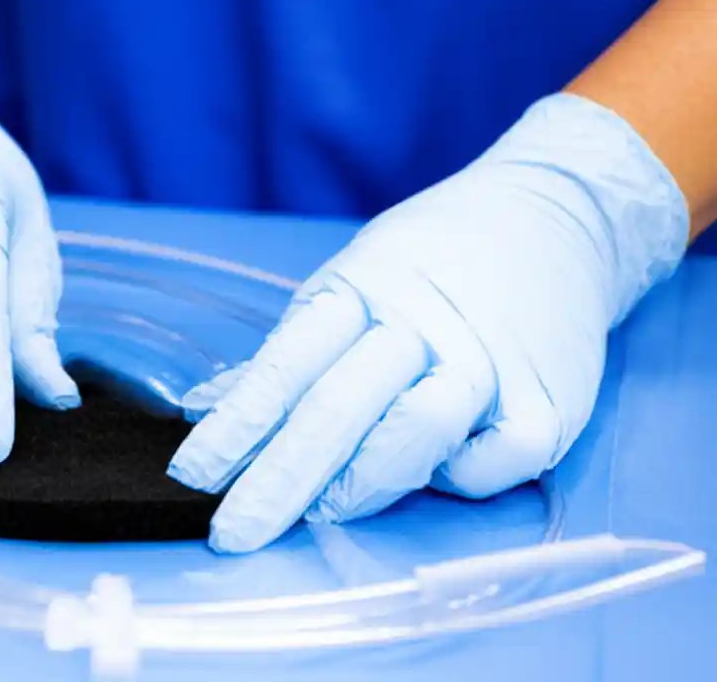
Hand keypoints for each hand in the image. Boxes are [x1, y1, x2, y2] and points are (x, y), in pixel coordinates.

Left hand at [170, 94, 688, 552]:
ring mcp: (490, 361)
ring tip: (326, 511)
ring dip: (361, 483)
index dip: (236, 425)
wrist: (559, 217)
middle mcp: (423, 322)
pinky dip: (459, 478)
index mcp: (362, 287)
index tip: (192, 475)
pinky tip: (438, 472)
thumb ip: (286, 355)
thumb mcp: (349, 283)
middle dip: (279, 481)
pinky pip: (495, 462)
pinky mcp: (550, 401)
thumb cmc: (433, 261)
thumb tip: (202, 409)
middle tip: (236, 534)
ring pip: (417, 432)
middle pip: (338, 408)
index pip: (287, 365)